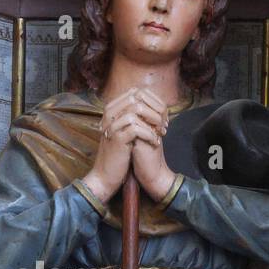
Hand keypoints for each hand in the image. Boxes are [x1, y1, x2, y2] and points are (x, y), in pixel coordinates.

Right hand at [81, 87, 167, 204]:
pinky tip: (155, 142)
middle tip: (163, 125)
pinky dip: (149, 134)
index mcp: (111, 110)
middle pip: (136, 98)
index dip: (152, 102)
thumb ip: (134, 117)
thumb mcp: (125, 131)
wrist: (105, 175)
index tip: (161, 117)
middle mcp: (109, 114)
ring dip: (153, 122)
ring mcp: (112, 125)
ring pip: (137, 110)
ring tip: (160, 134)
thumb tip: (153, 104)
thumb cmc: (118, 153)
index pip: (134, 92)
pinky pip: (137, 128)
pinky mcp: (117, 138)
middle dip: (153, 110)